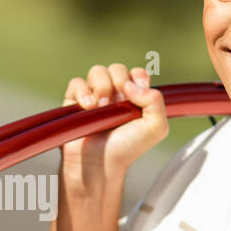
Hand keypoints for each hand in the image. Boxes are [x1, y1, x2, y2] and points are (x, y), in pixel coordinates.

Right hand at [62, 63, 167, 184]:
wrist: (101, 162)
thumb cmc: (127, 148)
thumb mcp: (156, 127)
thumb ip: (156, 99)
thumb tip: (132, 84)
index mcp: (135, 98)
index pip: (137, 73)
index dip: (137, 76)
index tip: (139, 90)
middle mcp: (115, 95)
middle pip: (117, 68)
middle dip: (119, 80)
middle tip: (119, 101)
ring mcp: (94, 97)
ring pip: (97, 71)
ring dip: (102, 86)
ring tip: (102, 106)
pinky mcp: (75, 102)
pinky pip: (77, 83)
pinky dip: (83, 92)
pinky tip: (88, 107)